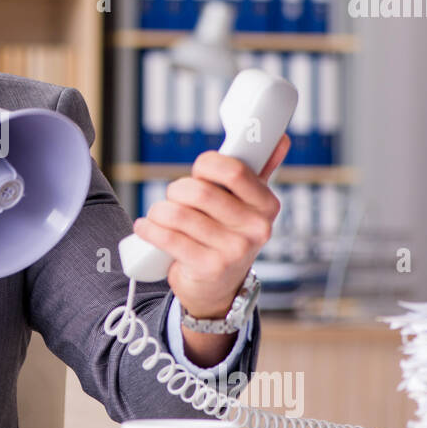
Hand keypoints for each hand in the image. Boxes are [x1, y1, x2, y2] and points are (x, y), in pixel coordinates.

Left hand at [133, 134, 288, 319]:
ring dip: (159, 211)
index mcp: (267, 206)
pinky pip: (169, 238)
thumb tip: (281, 138)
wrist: (218, 289)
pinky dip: (149, 229)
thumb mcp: (246, 205)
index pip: (234, 170)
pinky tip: (145, 227)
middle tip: (174, 197)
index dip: (207, 165)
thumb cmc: (227, 235)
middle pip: (200, 191)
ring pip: (179, 214)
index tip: (198, 171)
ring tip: (158, 215)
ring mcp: (234, 251)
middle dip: (177, 190)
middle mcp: (256, 229)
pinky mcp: (209, 268)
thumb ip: (259, 170)